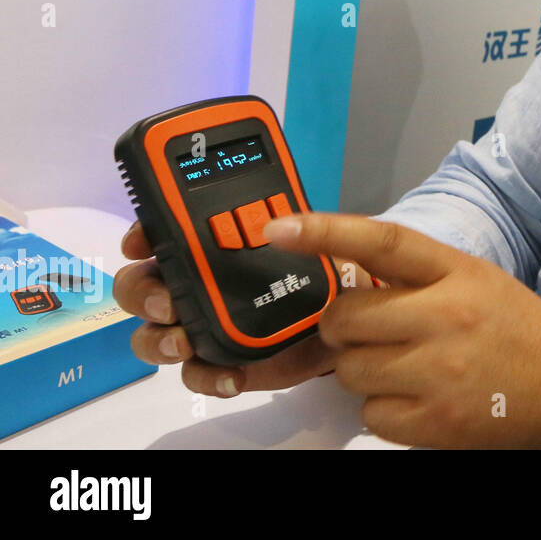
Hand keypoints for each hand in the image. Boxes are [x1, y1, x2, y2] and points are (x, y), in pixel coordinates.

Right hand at [112, 220, 375, 396]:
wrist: (341, 320)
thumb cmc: (318, 269)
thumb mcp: (317, 238)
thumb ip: (301, 226)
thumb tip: (283, 223)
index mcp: (207, 245)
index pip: (159, 233)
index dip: (141, 235)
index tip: (140, 243)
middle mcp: (192, 283)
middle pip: (139, 287)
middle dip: (144, 294)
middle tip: (168, 303)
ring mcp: (199, 324)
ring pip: (152, 335)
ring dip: (160, 340)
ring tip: (184, 344)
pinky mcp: (217, 361)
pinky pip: (195, 374)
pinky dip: (207, 377)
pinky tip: (232, 377)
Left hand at [262, 212, 540, 448]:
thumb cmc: (519, 332)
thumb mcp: (479, 282)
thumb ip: (418, 278)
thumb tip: (345, 278)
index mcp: (459, 272)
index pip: (382, 243)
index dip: (325, 232)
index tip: (279, 228)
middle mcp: (448, 316)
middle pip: (345, 318)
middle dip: (344, 329)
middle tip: (375, 334)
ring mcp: (441, 372)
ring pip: (350, 370)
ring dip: (364, 372)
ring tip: (407, 370)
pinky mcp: (436, 423)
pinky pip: (369, 416)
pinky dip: (384, 412)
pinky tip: (419, 400)